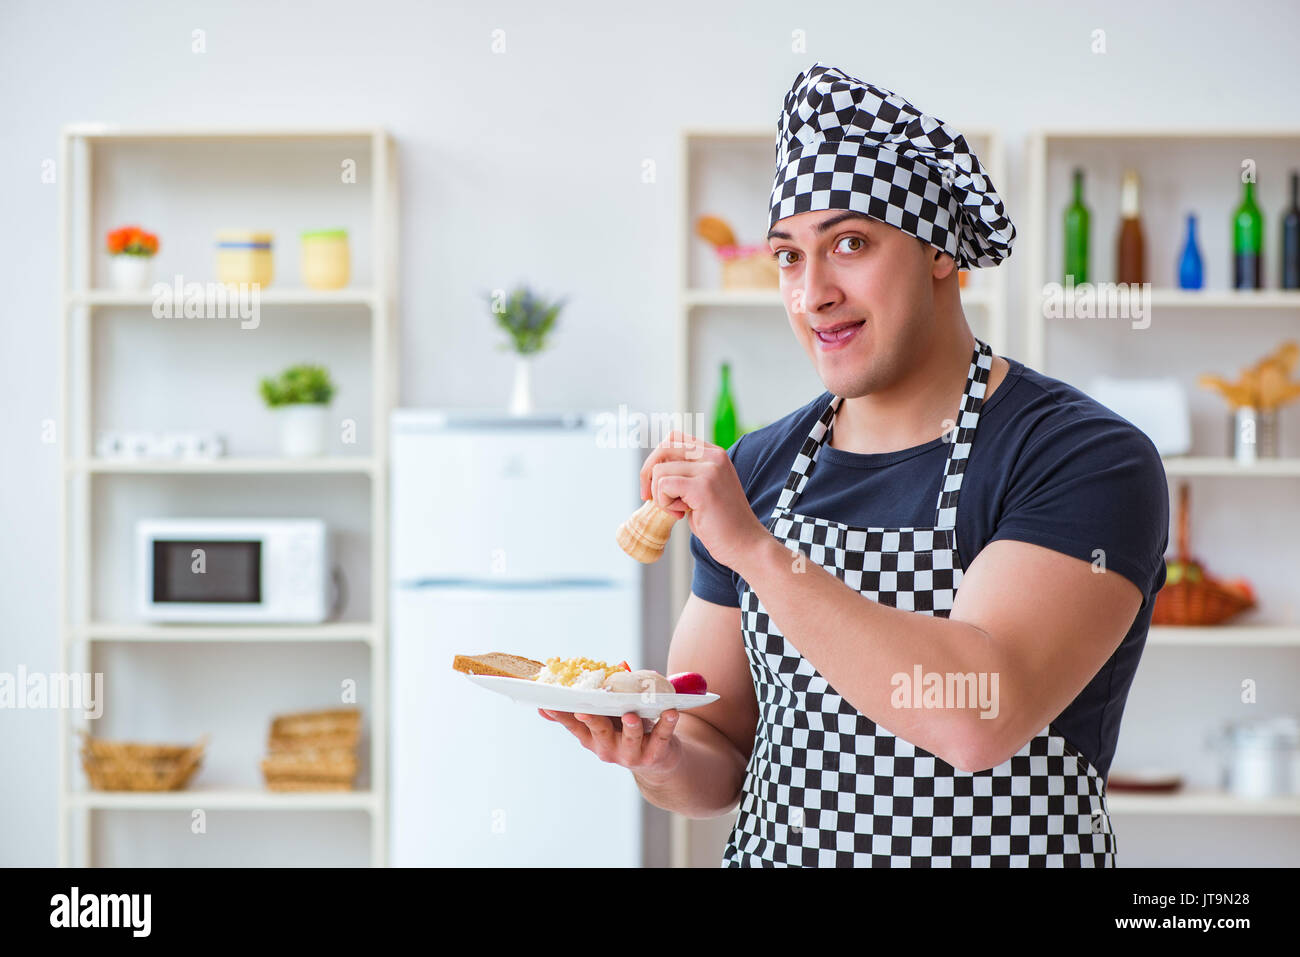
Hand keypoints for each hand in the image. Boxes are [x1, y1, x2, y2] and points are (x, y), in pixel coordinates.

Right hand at [538, 708, 681, 777]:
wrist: (658, 761)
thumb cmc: (628, 730)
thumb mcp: (611, 717)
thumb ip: (607, 696)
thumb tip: (610, 666)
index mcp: (593, 737)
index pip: (574, 725)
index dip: (560, 716)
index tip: (546, 705)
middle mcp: (608, 748)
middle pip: (598, 732)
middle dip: (592, 720)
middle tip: (584, 710)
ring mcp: (631, 754)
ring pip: (630, 739)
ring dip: (630, 726)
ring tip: (630, 716)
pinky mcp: (655, 754)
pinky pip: (661, 737)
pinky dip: (666, 724)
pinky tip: (670, 712)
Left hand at [638, 430, 766, 570]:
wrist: (745, 544)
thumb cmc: (720, 523)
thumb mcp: (702, 490)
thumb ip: (685, 474)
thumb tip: (651, 469)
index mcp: (714, 454)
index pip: (674, 438)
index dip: (657, 460)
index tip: (654, 485)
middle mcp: (714, 456)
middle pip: (663, 448)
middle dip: (648, 474)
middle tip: (650, 497)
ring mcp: (710, 470)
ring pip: (660, 470)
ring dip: (660, 495)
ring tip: (679, 510)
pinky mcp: (703, 487)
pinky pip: (664, 485)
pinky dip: (665, 503)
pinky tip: (682, 514)